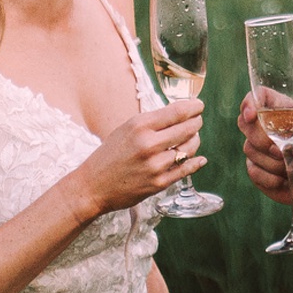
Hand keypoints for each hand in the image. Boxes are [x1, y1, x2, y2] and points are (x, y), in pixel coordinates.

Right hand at [73, 99, 204, 218]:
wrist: (93, 186)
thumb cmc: (109, 155)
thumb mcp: (126, 128)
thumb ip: (151, 122)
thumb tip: (178, 114)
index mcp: (140, 126)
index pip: (177, 112)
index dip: (193, 107)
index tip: (198, 105)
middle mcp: (149, 144)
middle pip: (187, 128)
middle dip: (196, 122)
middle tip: (197, 120)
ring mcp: (155, 165)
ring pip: (189, 149)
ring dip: (195, 141)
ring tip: (193, 137)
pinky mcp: (159, 183)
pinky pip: (185, 170)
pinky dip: (195, 163)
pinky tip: (200, 159)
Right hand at [237, 95, 292, 216]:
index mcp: (283, 110)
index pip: (259, 96)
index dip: (250, 102)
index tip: (252, 115)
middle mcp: (266, 126)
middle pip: (246, 123)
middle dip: (265, 140)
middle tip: (287, 150)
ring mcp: (259, 148)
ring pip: (250, 149)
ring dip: (275, 162)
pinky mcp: (257, 169)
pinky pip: (253, 171)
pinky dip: (271, 178)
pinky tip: (285, 178)